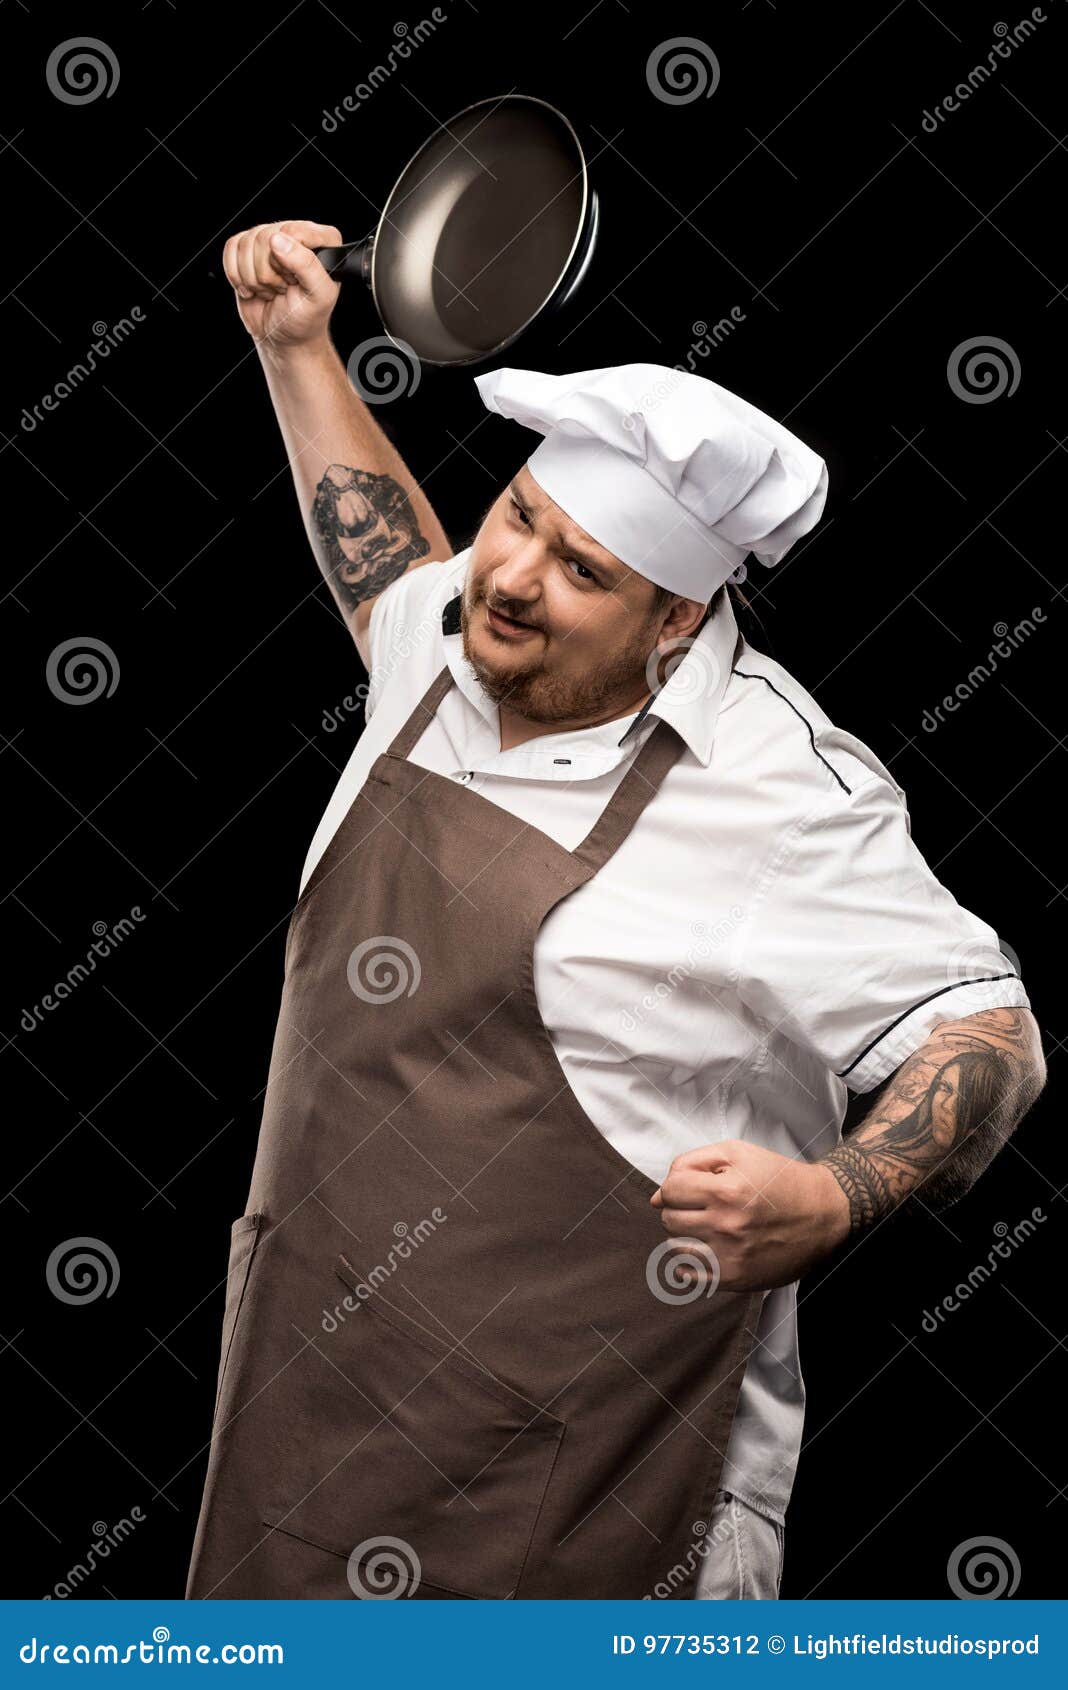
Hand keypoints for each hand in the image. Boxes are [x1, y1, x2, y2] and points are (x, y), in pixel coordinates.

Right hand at [221, 219, 342, 349]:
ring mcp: (269, 239)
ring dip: (254, 279)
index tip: (295, 281)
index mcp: (323, 239)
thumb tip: (278, 239)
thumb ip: (306, 265)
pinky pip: (230, 248)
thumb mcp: (318, 296)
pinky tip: (253, 288)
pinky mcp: (247, 249)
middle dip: (268, 274)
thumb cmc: (305, 318)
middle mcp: (295, 234)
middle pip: (265, 237)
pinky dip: (236, 275)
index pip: (293, 231)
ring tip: (271, 291)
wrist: (284, 337)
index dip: (288, 260)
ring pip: (246, 243)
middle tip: (283, 289)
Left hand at [650, 1139, 851, 1291]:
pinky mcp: (737, 1279)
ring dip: (686, 1234)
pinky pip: (691, 1275)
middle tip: (702, 1205)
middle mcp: (726, 1226)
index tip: (691, 1187)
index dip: (677, 1186)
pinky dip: (690, 1262)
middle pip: (669, 1218)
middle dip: (680, 1208)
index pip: (669, 1191)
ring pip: (676, 1247)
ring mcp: (731, 1256)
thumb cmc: (780, 1179)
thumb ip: (691, 1164)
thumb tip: (656, 1196)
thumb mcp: (738, 1153)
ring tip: (708, 1225)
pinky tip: (706, 1248)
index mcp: (725, 1191)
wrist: (823, 1212)